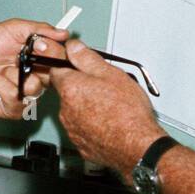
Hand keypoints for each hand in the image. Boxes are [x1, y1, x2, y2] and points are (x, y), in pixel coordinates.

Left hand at [0, 18, 68, 119]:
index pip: (59, 59)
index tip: (44, 46)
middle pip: (53, 77)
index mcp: (37, 58)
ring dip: (15, 77)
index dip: (56, 54)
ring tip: (1, 70)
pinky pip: (18, 102)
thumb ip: (39, 29)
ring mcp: (23, 93)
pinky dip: (3, 89)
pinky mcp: (11, 108)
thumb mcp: (12, 29)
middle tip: (20, 58)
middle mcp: (33, 76)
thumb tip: (63, 33)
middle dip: (37, 65)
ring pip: (36, 89)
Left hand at [51, 40, 166, 177]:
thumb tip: (73, 47)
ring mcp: (73, 130)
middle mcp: (66, 110)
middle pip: (66, 92)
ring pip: (74, 111)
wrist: (138, 146)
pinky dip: (91, 125)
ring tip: (110, 107)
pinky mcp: (81, 145)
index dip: (68, 66)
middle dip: (81, 88)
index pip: (56, 70)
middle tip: (103, 87)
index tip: (79, 66)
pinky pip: (82, 129)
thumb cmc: (128, 112)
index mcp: (70, 88)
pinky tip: (109, 122)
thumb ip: (87, 58)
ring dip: (86, 107)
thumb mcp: (111, 74)